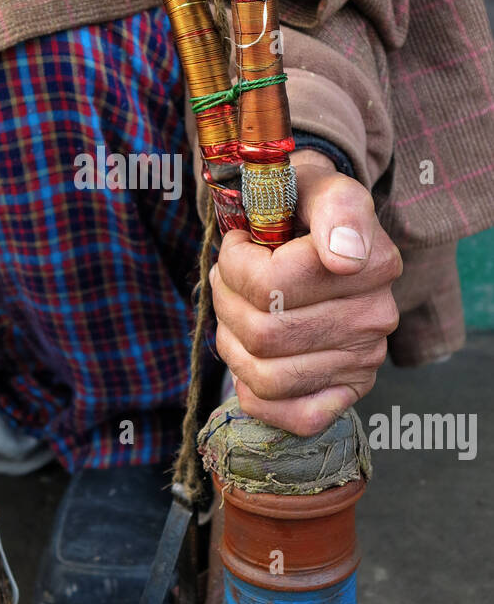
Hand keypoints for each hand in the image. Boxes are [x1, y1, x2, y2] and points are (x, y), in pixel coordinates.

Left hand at [210, 150, 401, 436]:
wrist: (320, 232)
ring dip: (233, 343)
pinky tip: (253, 358)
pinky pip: (295, 418)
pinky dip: (258, 394)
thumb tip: (344, 257)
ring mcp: (365, 361)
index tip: (242, 243)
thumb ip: (334, 207)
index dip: (236, 264)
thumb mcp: (315, 185)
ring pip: (266, 376)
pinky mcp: (348, 393)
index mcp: (373, 262)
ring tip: (237, 311)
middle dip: (227, 301)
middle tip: (229, 277)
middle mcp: (377, 317)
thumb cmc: (306, 208)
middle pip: (262, 333)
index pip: (272, 285)